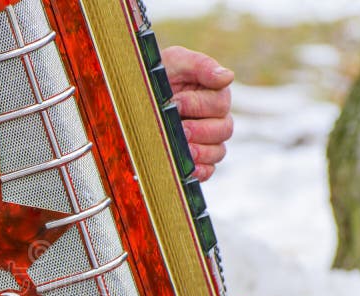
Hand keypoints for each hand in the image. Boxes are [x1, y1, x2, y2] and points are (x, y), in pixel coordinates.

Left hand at [162, 46, 234, 180]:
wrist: (132, 95)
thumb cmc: (157, 75)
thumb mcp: (175, 61)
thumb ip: (200, 65)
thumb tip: (227, 77)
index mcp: (213, 94)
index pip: (220, 103)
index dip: (197, 104)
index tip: (175, 102)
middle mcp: (214, 118)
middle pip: (224, 129)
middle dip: (199, 129)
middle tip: (179, 129)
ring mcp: (206, 141)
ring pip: (218, 152)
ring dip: (200, 152)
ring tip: (181, 148)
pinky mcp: (197, 161)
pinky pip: (208, 171)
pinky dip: (200, 171)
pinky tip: (187, 168)